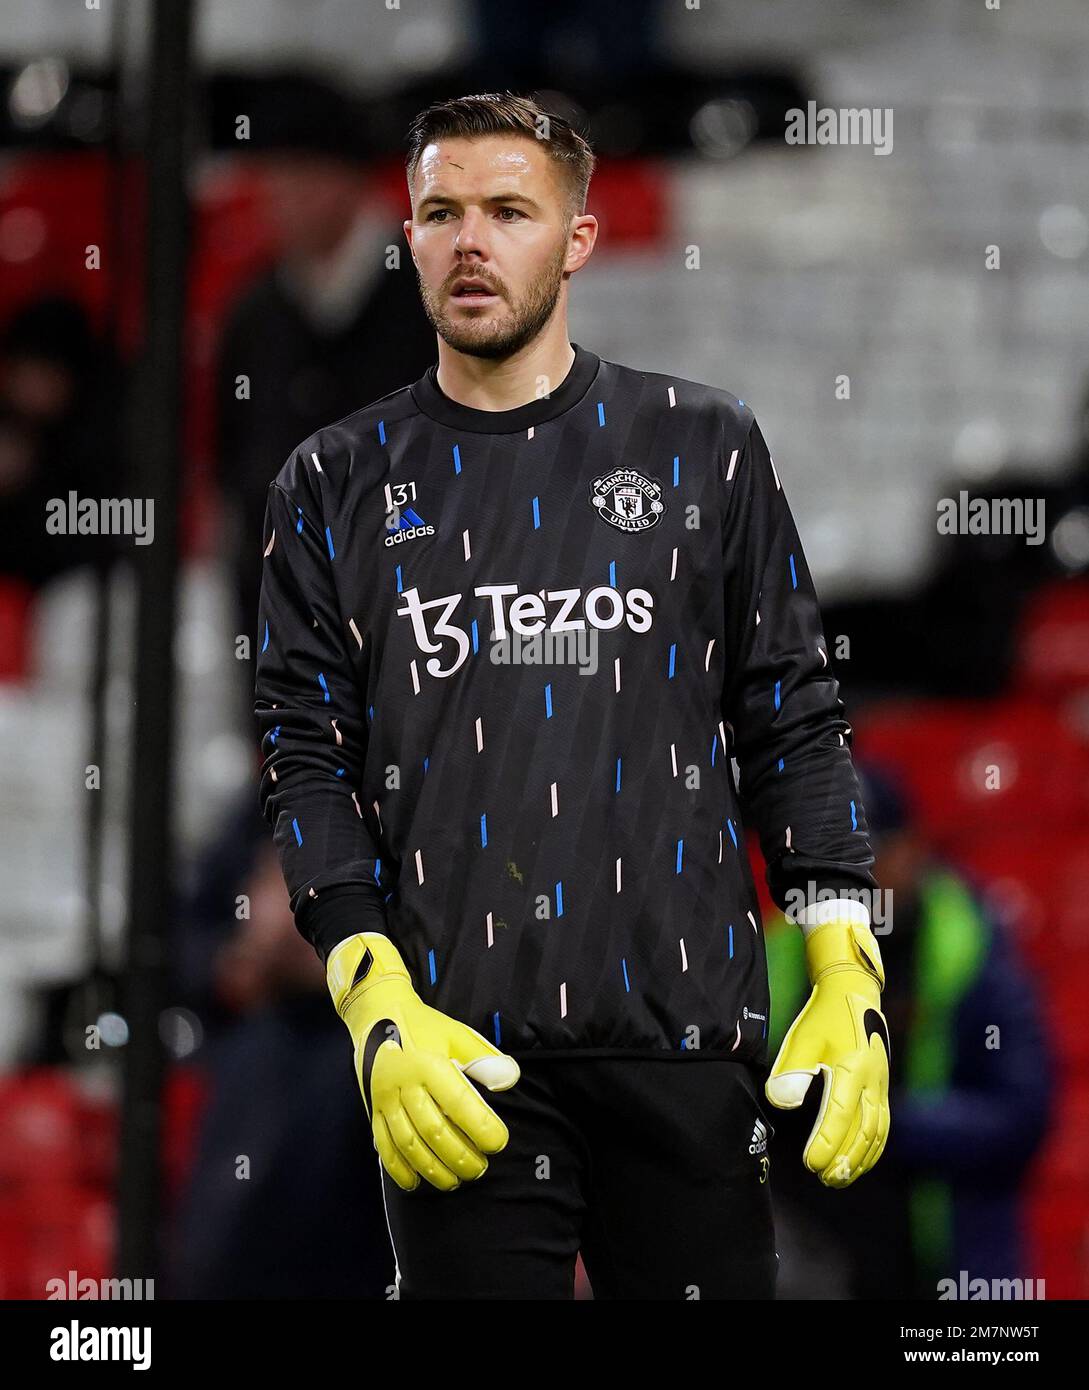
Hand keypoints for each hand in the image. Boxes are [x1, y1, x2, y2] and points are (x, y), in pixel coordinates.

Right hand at [327, 932, 519, 1191]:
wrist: (377, 1015)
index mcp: (429, 1063)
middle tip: (480, 1169)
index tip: (499, 1143)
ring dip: (432, 1168)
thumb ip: (484, 1059)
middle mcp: (405, 1084)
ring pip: (408, 1143)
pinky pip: (383, 1145)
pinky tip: (416, 1182)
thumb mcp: (458, 1034)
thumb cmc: (425, 1028)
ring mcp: (385, 1099)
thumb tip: (510, 1080)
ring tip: (455, 1181)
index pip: (458, 1103)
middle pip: (433, 1130)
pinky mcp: (372, 1110)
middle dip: (460, 1156)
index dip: (480, 1127)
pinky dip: (398, 1169)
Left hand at [765, 918, 889, 1186]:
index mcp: (852, 1068)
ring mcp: (882, 1085)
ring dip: (860, 1159)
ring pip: (876, 1132)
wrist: (854, 993)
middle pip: (862, 1131)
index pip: (839, 1115)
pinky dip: (873, 1148)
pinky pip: (883, 1125)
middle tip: (824, 1178)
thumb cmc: (824, 1017)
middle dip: (844, 1159)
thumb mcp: (802, 1038)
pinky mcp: (883, 1088)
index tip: (810, 1163)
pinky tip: (860, 1162)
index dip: (826, 1143)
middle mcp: (872, 1080)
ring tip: (840, 1178)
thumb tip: (782, 1103)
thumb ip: (791, 1070)